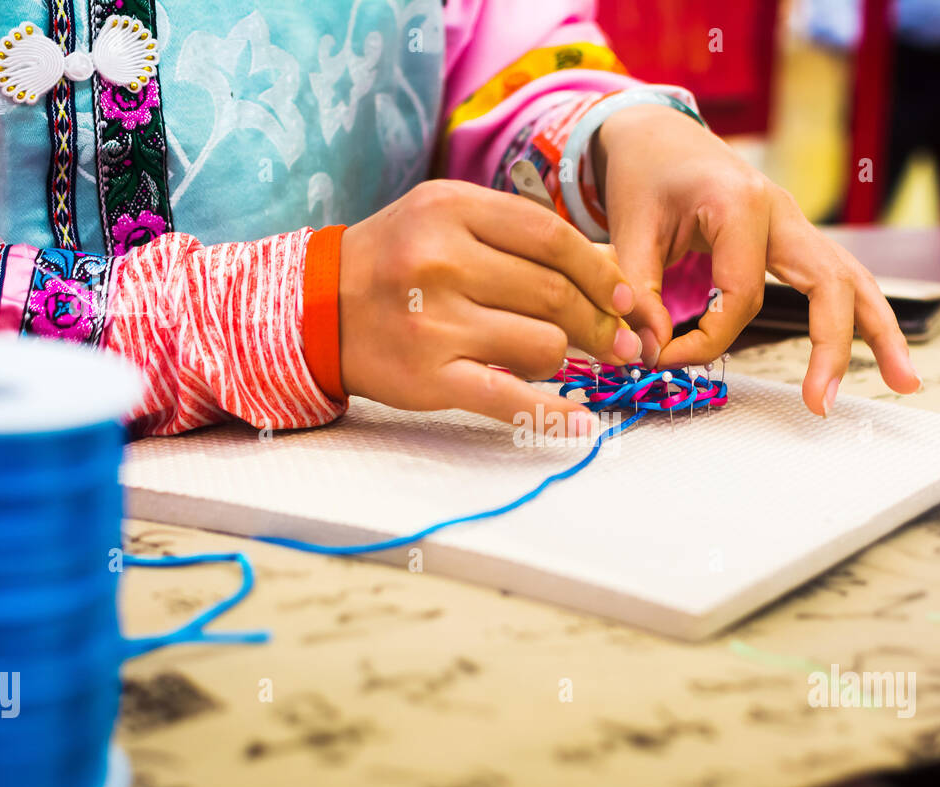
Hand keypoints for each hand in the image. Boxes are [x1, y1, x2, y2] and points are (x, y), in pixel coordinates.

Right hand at [337, 180, 640, 433]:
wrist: (313, 308)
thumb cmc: (395, 261)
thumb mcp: (447, 222)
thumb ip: (519, 236)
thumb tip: (610, 272)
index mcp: (450, 209)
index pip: (552, 239)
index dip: (601, 273)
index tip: (626, 298)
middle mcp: (441, 262)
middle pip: (554, 294)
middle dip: (599, 324)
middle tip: (619, 343)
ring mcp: (433, 323)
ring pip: (542, 345)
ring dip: (560, 358)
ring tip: (545, 358)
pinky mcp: (429, 377)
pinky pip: (508, 399)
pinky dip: (551, 415)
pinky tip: (580, 424)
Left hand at [595, 105, 921, 415]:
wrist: (660, 134)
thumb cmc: (646, 174)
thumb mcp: (627, 228)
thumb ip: (638, 292)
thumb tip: (652, 350)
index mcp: (741, 203)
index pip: (740, 297)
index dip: (705, 340)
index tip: (667, 357)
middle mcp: (782, 211)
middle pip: (827, 284)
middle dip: (830, 347)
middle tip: (821, 404)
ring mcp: (797, 224)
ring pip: (853, 280)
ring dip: (880, 332)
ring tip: (905, 383)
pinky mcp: (797, 239)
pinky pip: (841, 278)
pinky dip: (865, 316)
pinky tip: (888, 354)